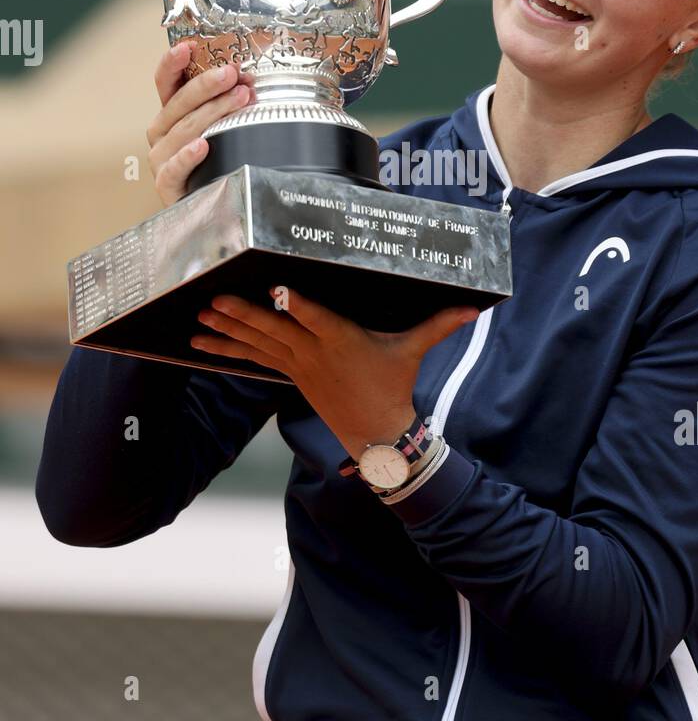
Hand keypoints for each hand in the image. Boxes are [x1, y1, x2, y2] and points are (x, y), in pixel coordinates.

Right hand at [146, 41, 254, 205]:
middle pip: (178, 103)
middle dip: (206, 85)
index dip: (173, 63)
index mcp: (172, 114)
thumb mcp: (224, 129)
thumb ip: (231, 106)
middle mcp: (162, 132)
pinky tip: (203, 146)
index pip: (166, 83)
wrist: (209, 210)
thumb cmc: (217, 163)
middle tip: (232, 73)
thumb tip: (253, 82)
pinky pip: (173, 168)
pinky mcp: (166, 185)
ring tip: (238, 100)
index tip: (188, 47)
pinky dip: (187, 156)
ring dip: (211, 113)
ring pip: (182, 131)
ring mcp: (161, 159)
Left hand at [191, 288, 478, 457]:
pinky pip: (254, 360)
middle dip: (243, 315)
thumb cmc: (394, 384)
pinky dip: (228, 350)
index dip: (296, 304)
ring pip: (258, 345)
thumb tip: (475, 308)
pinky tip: (203, 341)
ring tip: (199, 318)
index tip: (275, 288)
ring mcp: (299, 366)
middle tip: (214, 300)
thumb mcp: (414, 351)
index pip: (317, 318)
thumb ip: (440, 324)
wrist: (377, 432)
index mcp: (343, 340)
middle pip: (275, 330)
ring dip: (227, 331)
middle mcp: (315, 352)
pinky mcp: (290, 375)